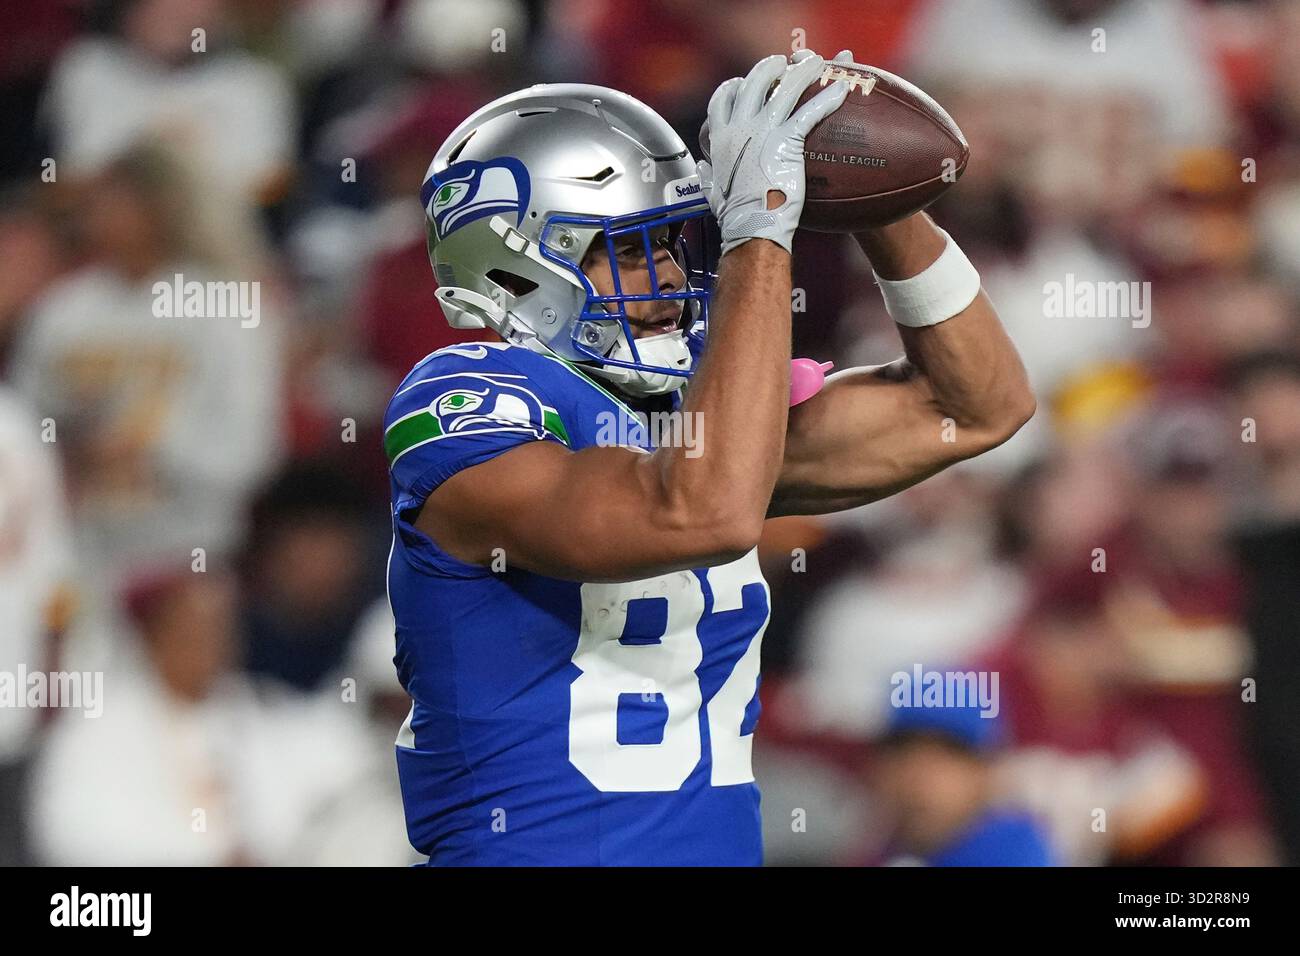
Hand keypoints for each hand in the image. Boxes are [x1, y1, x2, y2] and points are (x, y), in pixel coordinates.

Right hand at [697, 52, 848, 255]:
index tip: (740, 82)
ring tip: (814, 63)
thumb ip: (708, 176)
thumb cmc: (734, 215)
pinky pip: (810, 111)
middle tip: (781, 62)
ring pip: (784, 89)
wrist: (750, 225)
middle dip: (768, 68)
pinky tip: (842, 88)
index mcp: (720, 138)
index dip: (732, 87)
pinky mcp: (787, 140)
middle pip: (753, 83)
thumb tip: (703, 170)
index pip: (722, 99)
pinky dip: (828, 97)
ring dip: (801, 72)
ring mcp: (763, 131)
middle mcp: (740, 127)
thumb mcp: (713, 193)